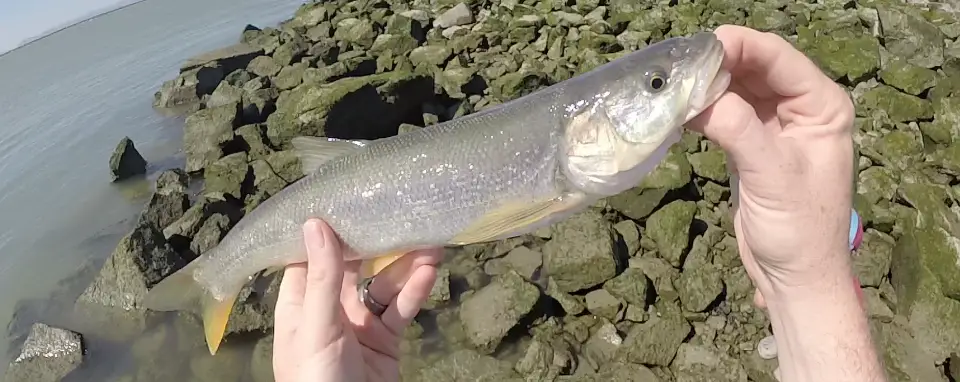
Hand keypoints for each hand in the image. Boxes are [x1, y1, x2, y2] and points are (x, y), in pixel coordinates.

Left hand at [273, 219, 443, 381]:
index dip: (328, 228)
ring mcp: (359, 325)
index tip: (347, 196)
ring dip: (405, 265)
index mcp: (298, 305)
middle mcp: (328, 310)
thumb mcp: (315, 328)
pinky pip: (400, 310)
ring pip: (383, 286)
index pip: (309, 257)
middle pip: (353, 266)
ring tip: (430, 242)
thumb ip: (321, 278)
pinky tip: (430, 271)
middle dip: (377, 242)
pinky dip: (415, 291)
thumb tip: (314, 221)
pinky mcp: (386, 341)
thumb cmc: (316, 379)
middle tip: (402, 212)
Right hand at [687, 25, 855, 297]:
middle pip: (754, 67)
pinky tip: (679, 110)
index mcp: (822, 107)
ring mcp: (775, 126)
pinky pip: (725, 112)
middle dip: (717, 63)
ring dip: (706, 85)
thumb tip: (697, 97)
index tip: (699, 48)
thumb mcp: (772, 176)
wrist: (793, 276)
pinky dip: (703, 109)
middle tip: (676, 67)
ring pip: (736, 88)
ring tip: (671, 85)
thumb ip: (738, 130)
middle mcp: (801, 109)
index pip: (779, 59)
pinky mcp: (751, 144)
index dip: (740, 46)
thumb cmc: (797, 230)